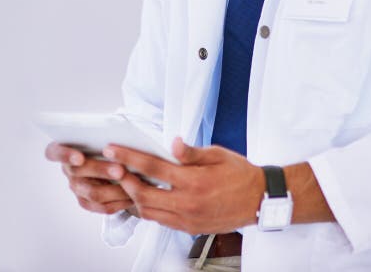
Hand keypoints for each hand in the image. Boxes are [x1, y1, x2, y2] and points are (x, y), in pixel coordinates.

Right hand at [45, 142, 134, 215]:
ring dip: (113, 188)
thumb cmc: (105, 138)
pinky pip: (102, 206)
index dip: (65, 156)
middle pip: (79, 172)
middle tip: (119, 170)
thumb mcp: (102, 132)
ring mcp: (76, 187)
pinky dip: (119, 201)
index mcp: (62, 148)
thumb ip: (104, 135)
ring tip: (131, 183)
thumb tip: (119, 133)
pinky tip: (133, 195)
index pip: (54, 152)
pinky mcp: (88, 202)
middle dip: (101, 170)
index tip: (79, 158)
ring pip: (93, 192)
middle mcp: (67, 168)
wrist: (113, 158)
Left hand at [103, 137, 264, 235]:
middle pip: (143, 194)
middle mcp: (188, 203)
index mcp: (194, 181)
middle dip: (124, 181)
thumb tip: (172, 143)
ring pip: (149, 212)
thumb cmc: (239, 174)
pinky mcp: (189, 228)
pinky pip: (161, 221)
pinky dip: (148, 209)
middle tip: (112, 169)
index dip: (129, 157)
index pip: (153, 167)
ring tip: (126, 183)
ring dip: (134, 198)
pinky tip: (145, 197)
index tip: (112, 150)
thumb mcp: (218, 154)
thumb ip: (192, 152)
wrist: (258, 201)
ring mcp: (187, 219)